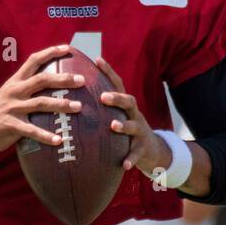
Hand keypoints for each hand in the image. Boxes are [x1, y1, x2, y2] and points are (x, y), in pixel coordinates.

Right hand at [0, 45, 83, 153]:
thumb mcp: (10, 93)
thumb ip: (26, 86)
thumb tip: (50, 81)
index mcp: (16, 81)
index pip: (33, 61)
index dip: (50, 53)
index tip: (67, 48)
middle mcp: (15, 91)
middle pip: (42, 80)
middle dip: (63, 79)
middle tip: (82, 80)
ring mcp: (13, 108)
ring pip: (41, 103)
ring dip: (61, 105)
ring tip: (78, 107)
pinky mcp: (11, 125)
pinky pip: (32, 130)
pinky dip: (46, 136)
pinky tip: (59, 140)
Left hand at [96, 57, 171, 180]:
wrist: (154, 151)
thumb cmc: (127, 132)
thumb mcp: (117, 117)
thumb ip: (101, 108)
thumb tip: (71, 97)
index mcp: (125, 106)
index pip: (117, 85)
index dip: (109, 71)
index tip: (97, 59)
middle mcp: (134, 115)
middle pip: (128, 101)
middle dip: (117, 98)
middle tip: (103, 97)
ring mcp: (140, 132)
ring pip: (133, 126)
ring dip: (124, 126)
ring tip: (113, 126)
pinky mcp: (143, 148)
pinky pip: (136, 154)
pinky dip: (130, 158)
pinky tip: (124, 165)